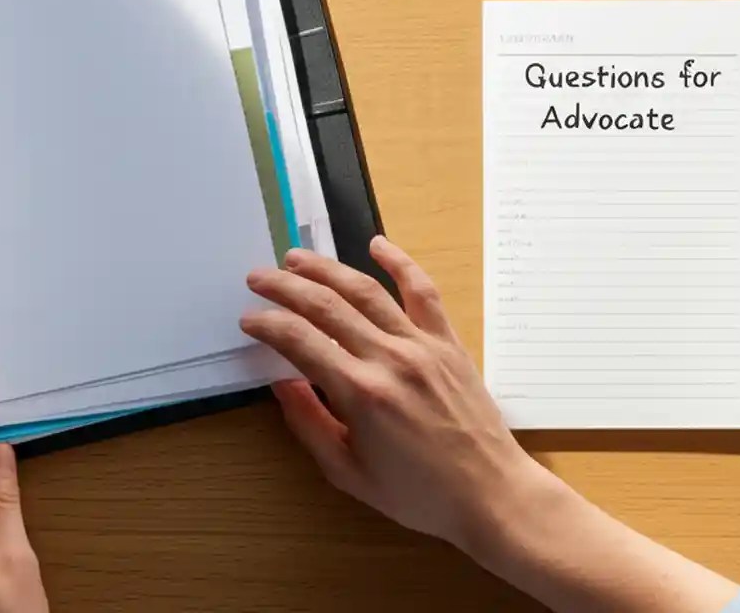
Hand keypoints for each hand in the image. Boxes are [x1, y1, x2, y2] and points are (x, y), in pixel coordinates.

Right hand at [241, 237, 545, 550]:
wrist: (491, 494)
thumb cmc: (418, 495)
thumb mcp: (348, 473)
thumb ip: (309, 424)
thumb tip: (281, 383)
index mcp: (360, 394)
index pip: (300, 342)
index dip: (268, 325)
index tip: (248, 319)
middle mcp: (389, 358)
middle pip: (326, 305)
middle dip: (285, 287)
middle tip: (257, 278)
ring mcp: (422, 345)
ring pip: (366, 291)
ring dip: (326, 268)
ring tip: (296, 258)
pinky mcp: (448, 342)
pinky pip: (422, 291)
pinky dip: (400, 262)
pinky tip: (377, 244)